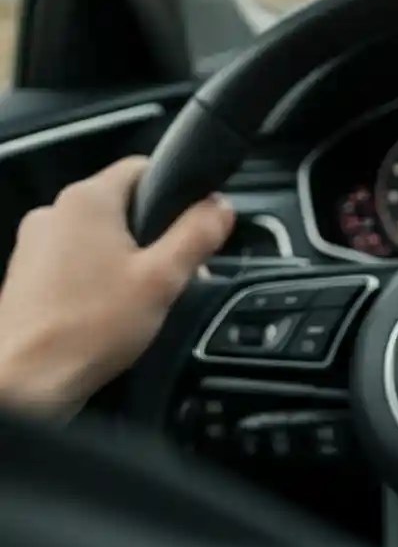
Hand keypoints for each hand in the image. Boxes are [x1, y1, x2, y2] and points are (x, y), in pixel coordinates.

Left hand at [0, 156, 233, 420]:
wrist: (27, 380)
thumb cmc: (89, 328)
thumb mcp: (164, 278)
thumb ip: (197, 234)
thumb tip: (220, 207)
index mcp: (87, 201)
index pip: (142, 167)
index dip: (175, 191)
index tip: (194, 223)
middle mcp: (53, 213)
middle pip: (121, 206)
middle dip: (153, 235)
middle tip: (171, 274)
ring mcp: (34, 243)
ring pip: (98, 236)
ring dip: (124, 259)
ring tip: (139, 299)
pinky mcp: (27, 273)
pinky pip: (74, 261)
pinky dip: (96, 278)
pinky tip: (108, 310)